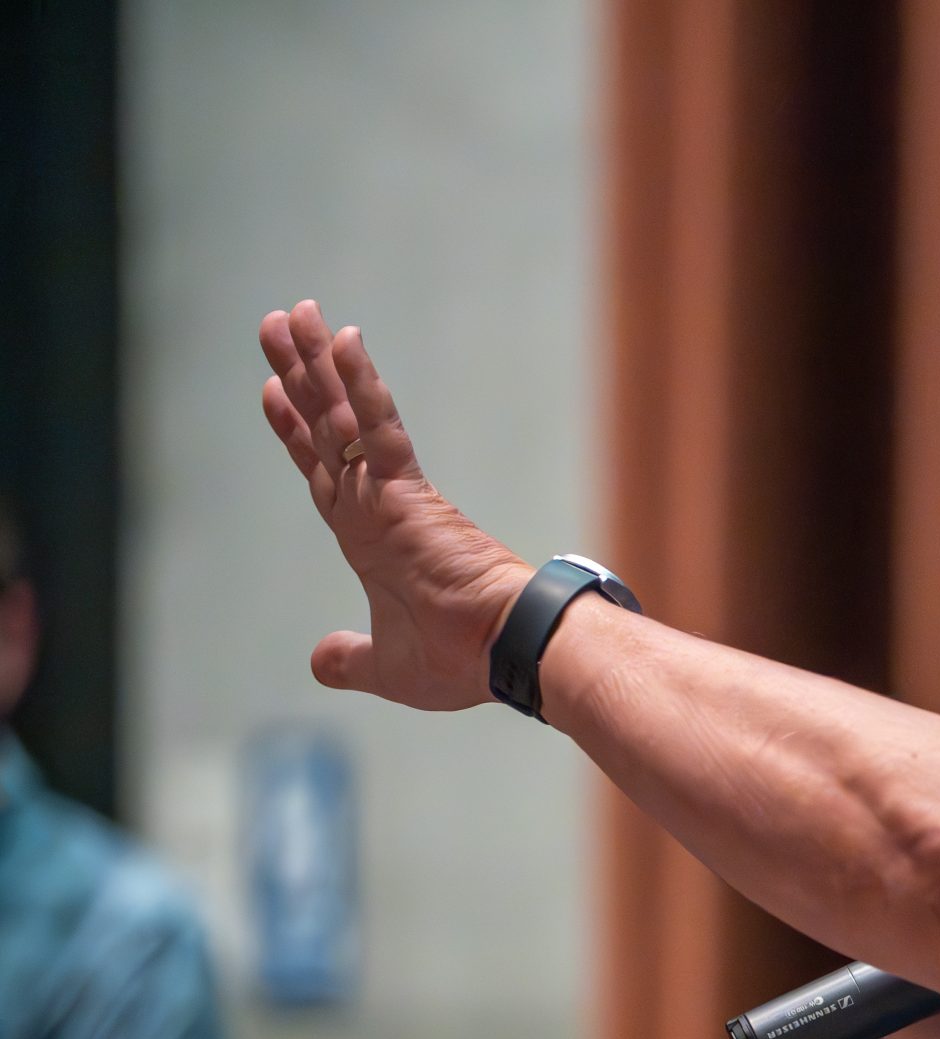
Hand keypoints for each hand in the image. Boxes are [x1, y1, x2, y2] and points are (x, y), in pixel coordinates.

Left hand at [257, 300, 532, 708]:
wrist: (506, 653)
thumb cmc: (465, 661)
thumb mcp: (389, 666)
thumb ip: (352, 657)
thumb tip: (322, 660)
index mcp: (372, 542)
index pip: (325, 473)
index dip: (298, 433)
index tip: (275, 392)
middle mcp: (376, 508)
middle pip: (326, 428)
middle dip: (300, 376)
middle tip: (279, 322)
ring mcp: (390, 494)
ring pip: (344, 415)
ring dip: (317, 363)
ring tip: (296, 313)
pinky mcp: (408, 490)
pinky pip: (377, 426)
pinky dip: (360, 383)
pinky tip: (344, 341)